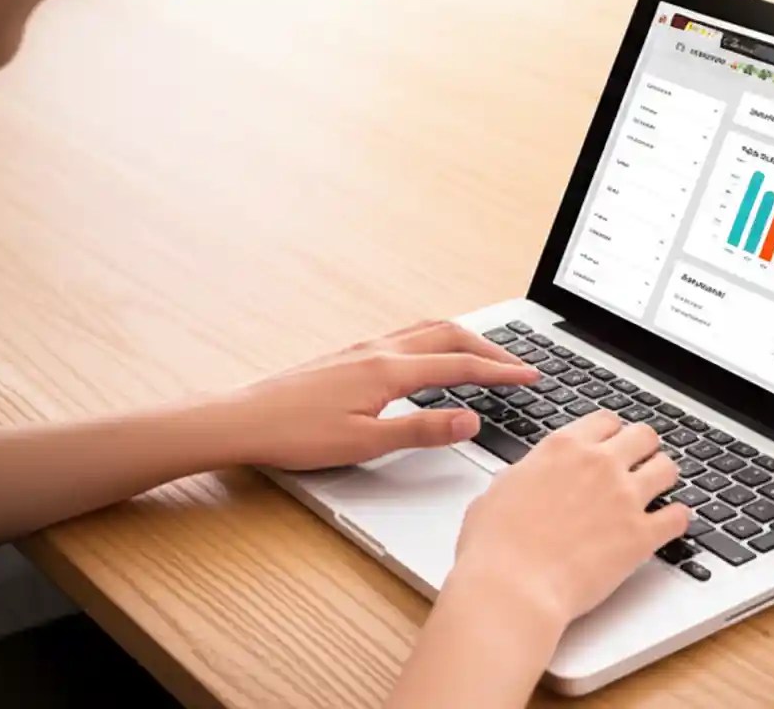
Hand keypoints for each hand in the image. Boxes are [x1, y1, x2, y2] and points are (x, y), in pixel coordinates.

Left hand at [224, 320, 539, 470]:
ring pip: (428, 330)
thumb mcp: (365, 443)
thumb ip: (422, 430)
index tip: (531, 377)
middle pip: (450, 336)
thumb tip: (471, 419)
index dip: (501, 372)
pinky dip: (436, 340)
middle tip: (520, 367)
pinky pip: (407, 335)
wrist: (242, 420)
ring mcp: (363, 349)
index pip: (460, 367)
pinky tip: (432, 357)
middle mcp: (379, 351)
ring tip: (486, 356)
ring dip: (464, 339)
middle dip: (491, 349)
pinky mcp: (349, 355)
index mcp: (389, 370)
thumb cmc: (295, 435)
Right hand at [452, 411, 689, 631]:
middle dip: (643, 449)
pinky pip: (679, 516)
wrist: (512, 587)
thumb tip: (525, 478)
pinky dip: (676, 520)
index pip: (606, 420)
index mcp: (563, 448)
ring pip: (668, 468)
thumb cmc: (495, 546)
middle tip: (638, 465)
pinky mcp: (641, 536)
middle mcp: (599, 464)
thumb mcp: (498, 491)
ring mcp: (624, 498)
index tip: (612, 445)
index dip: (611, 434)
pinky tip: (667, 525)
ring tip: (656, 492)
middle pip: (644, 435)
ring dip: (663, 478)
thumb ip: (524, 476)